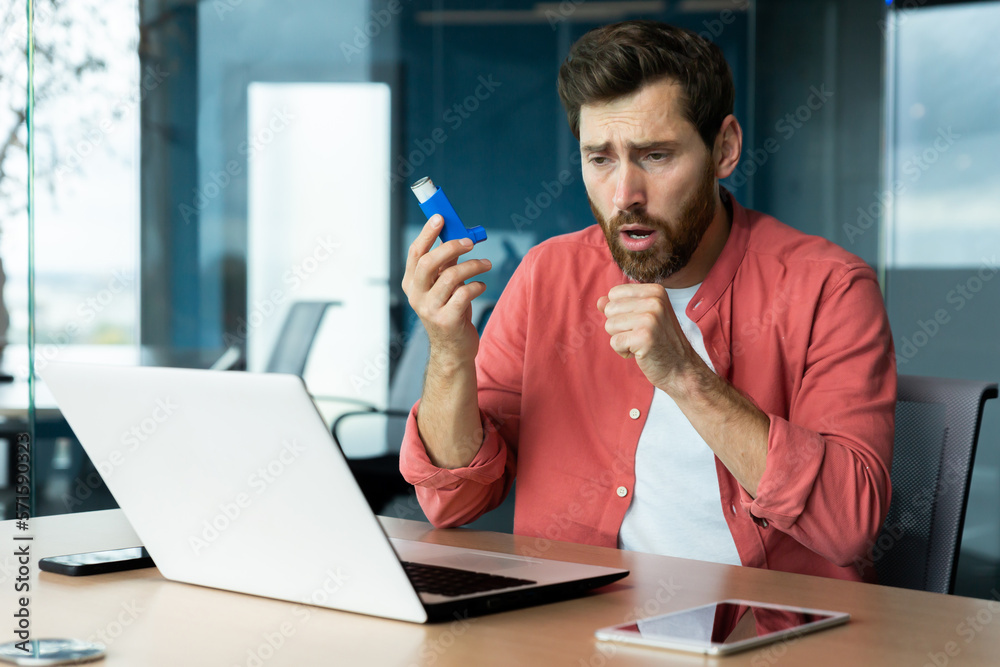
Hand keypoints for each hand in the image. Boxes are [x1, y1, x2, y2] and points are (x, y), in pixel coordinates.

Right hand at [402, 215, 491, 362]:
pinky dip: (477, 286)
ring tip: (486, 264)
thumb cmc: (450, 312)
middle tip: (470, 241)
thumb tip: (457, 235)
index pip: (416, 253)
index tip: (440, 217)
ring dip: (473, 266)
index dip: (427, 233)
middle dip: (451, 246)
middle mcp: (417, 296)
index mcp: (412, 284)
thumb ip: (447, 263)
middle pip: (429, 262)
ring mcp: (430, 309)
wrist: (453, 350)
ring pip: (452, 277)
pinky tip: (481, 286)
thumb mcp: (445, 286)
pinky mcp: (447, 320)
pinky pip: (465, 294)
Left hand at [597, 283, 702, 393]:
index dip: (621, 311)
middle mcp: (654, 301)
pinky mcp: (644, 337)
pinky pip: (614, 342)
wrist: (681, 368)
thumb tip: (600, 301)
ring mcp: (650, 319)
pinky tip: (640, 353)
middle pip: (610, 309)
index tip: (639, 322)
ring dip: (621, 339)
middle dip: (619, 326)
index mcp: (655, 291)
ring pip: (609, 325)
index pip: (614, 293)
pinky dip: (623, 351)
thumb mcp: (644, 316)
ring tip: (640, 343)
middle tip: (640, 335)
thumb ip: (621, 306)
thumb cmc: (660, 342)